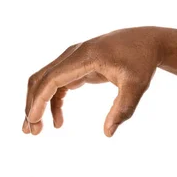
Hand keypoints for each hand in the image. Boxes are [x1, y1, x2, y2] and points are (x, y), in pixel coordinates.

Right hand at [24, 27, 160, 135]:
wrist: (146, 42)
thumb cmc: (141, 62)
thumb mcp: (137, 86)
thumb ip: (123, 110)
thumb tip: (108, 133)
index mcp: (85, 57)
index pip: (52, 78)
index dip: (39, 100)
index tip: (33, 121)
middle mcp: (73, 55)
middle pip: (40, 79)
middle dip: (32, 105)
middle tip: (31, 132)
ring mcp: (72, 59)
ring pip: (43, 81)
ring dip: (36, 105)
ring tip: (36, 130)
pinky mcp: (74, 66)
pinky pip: (54, 84)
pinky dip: (51, 103)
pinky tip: (57, 122)